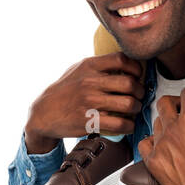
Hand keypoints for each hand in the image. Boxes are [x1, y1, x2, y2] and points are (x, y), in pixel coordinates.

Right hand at [24, 53, 145, 153]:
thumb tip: (127, 63)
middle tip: (139, 96)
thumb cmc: (65, 89)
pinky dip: (129, 125)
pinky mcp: (90, 121)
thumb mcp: (78, 69)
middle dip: (140, 91)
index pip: (122, 59)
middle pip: (129, 83)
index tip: (137, 75)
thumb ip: (99, 65)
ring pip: (128, 104)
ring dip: (136, 108)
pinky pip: (120, 124)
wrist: (44, 112)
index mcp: (89, 66)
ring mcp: (90, 102)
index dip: (135, 68)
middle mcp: (90, 82)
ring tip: (133, 109)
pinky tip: (127, 124)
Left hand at [137, 86, 184, 184]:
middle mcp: (173, 130)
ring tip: (175, 132)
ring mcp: (161, 146)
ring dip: (164, 125)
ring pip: (156, 124)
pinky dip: (151, 144)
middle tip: (181, 111)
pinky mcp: (154, 163)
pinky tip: (162, 146)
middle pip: (164, 103)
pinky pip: (144, 144)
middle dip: (173, 104)